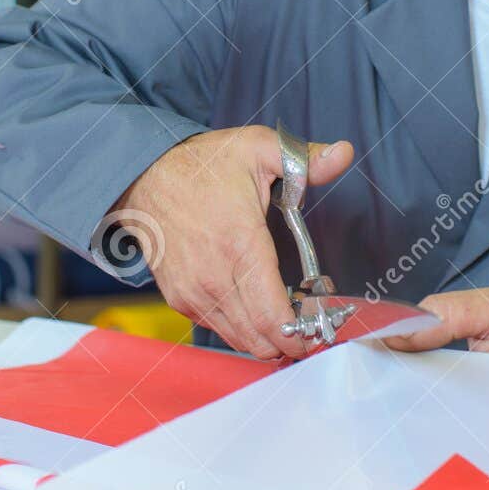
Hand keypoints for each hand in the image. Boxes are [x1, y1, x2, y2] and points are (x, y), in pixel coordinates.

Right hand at [110, 126, 353, 359]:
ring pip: (241, 340)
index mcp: (240, 245)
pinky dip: (242, 326)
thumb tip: (344, 153)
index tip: (321, 327)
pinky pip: (220, 329)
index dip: (302, 333)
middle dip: (292, 336)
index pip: (273, 317)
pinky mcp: (181, 300)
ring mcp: (194, 293)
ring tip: (284, 310)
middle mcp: (214, 279)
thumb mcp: (258, 148)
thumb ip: (306, 158)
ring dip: (267, 335)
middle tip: (310, 318)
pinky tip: (255, 303)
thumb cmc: (203, 165)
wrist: (144, 176)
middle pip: (262, 340)